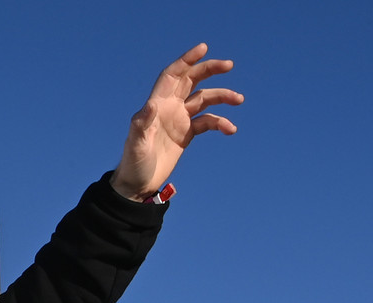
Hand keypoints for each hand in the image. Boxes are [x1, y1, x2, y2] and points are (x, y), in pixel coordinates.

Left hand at [111, 44, 242, 200]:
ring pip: (204, 100)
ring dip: (222, 97)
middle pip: (192, 81)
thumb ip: (142, 125)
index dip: (186, 61)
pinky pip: (208, 122)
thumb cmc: (133, 164)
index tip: (203, 49)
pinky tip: (230, 129)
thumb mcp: (136, 144)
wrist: (138, 184)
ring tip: (239, 99)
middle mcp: (169, 108)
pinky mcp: (187, 134)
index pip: (172, 75)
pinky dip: (220, 123)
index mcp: (156, 105)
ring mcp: (179, 120)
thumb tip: (151, 105)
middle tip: (229, 65)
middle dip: (209, 70)